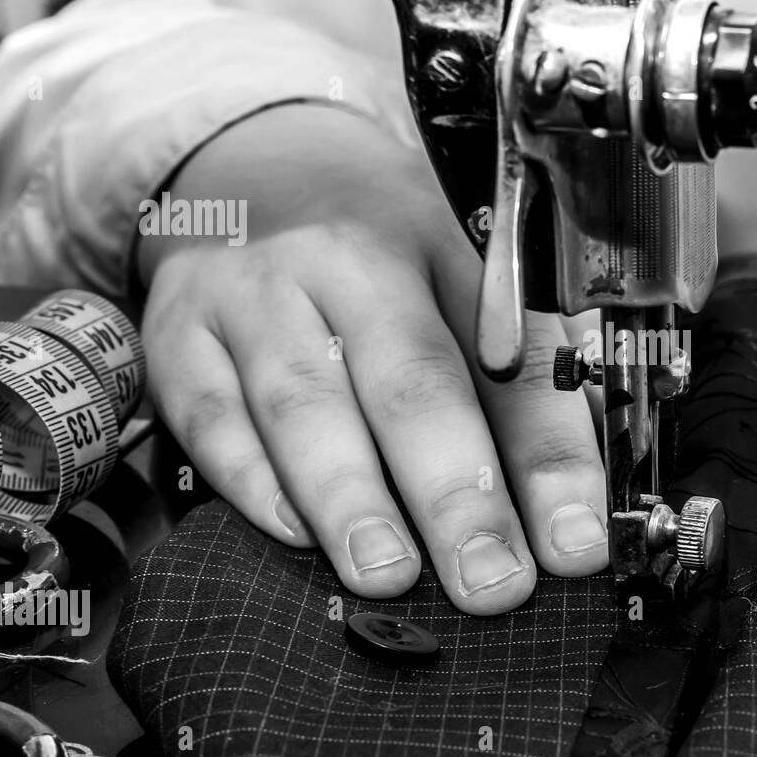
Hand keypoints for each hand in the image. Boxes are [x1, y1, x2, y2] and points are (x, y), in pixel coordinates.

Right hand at [139, 104, 606, 612]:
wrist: (261, 176)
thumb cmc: (386, 259)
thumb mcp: (468, 286)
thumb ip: (523, 383)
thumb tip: (572, 508)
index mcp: (453, 251)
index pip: (515, 364)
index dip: (552, 461)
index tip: (576, 544)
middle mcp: (354, 263)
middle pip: (412, 381)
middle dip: (456, 492)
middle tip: (489, 580)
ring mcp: (258, 293)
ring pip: (305, 402)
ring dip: (351, 498)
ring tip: (388, 572)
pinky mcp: (180, 333)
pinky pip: (211, 414)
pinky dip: (251, 480)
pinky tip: (292, 531)